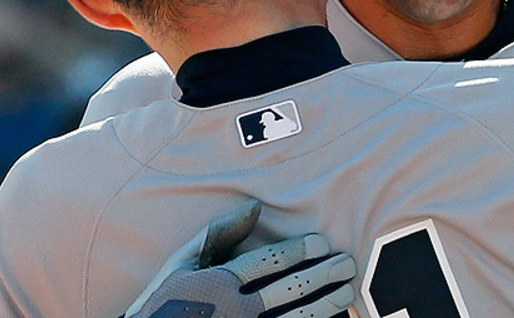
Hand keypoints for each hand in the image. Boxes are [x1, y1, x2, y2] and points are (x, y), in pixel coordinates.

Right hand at [126, 199, 356, 317]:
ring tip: (345, 292)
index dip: (300, 250)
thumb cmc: (166, 300)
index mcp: (218, 283)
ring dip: (325, 304)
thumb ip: (218, 234)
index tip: (322, 242)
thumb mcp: (183, 264)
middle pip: (289, 289)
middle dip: (323, 274)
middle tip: (346, 263)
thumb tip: (254, 207)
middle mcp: (234, 310)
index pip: (268, 261)